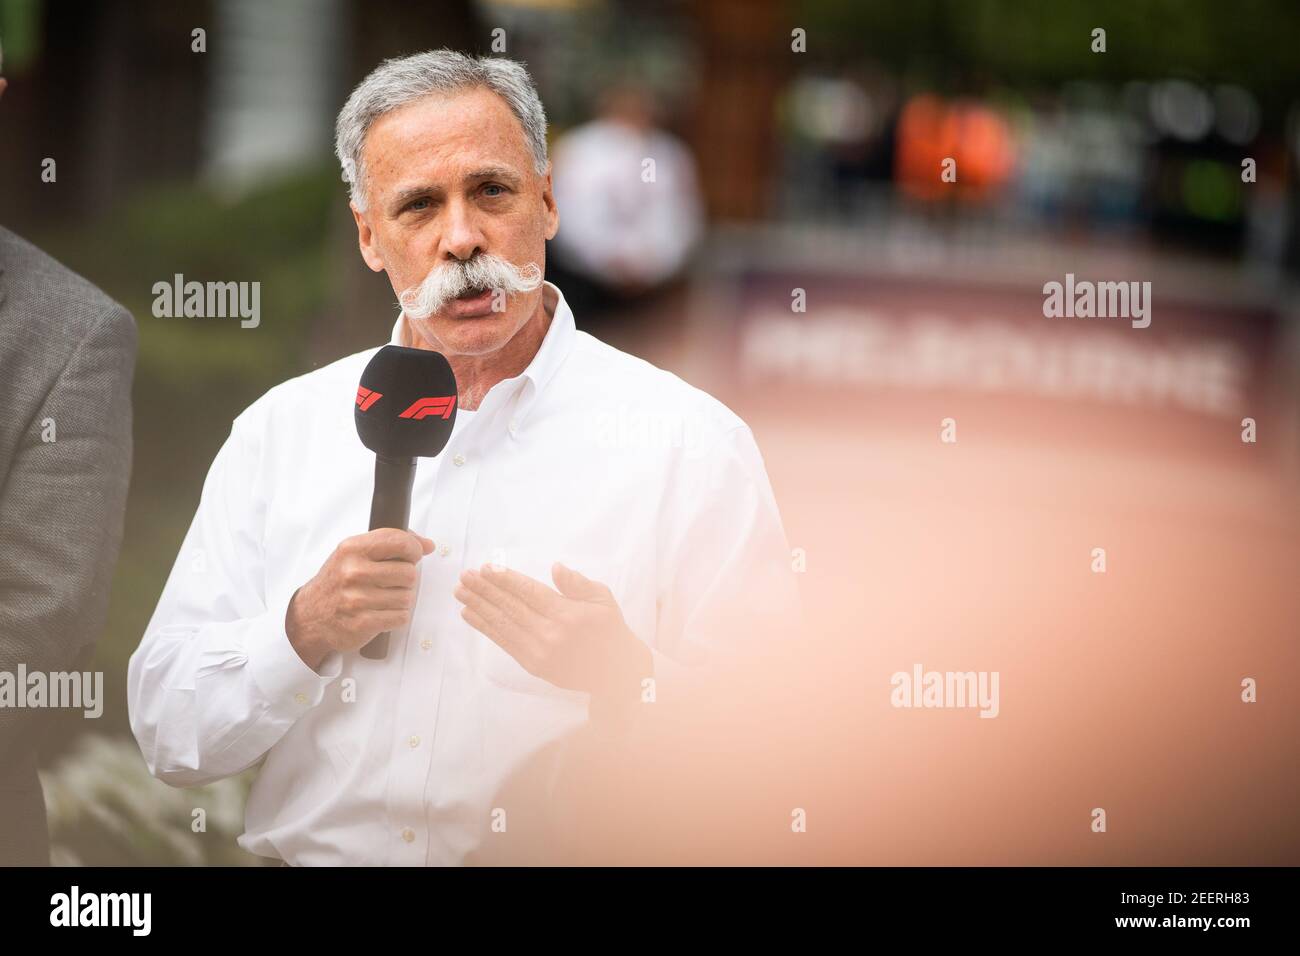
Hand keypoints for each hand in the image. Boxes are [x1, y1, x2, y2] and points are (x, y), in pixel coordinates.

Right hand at [287, 529, 433, 669]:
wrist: (311, 615)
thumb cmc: (338, 582)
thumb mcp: (355, 553)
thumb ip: (389, 543)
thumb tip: (427, 545)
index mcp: (352, 549)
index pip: (399, 541)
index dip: (414, 548)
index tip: (412, 555)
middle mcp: (353, 572)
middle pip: (409, 573)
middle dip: (406, 579)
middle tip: (392, 582)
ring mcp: (357, 599)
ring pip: (407, 597)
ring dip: (401, 599)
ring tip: (383, 598)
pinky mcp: (362, 623)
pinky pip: (401, 617)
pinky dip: (396, 616)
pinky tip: (382, 612)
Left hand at [454, 562, 652, 712]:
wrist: (615, 672)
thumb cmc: (608, 629)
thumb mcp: (602, 599)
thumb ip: (577, 583)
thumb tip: (555, 567)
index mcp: (568, 615)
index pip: (530, 592)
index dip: (506, 579)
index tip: (487, 568)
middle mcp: (551, 634)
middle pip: (511, 607)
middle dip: (485, 590)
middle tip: (465, 576)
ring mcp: (539, 652)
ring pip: (503, 625)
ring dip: (479, 607)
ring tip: (460, 592)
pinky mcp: (533, 664)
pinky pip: (504, 642)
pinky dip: (485, 628)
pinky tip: (470, 615)